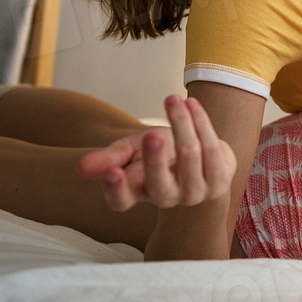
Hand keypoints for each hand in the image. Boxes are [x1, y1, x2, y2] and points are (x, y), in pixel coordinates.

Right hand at [77, 95, 235, 211]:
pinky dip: (200, 121)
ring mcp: (195, 193)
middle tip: (153, 136)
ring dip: (182, 124)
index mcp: (137, 193)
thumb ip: (109, 158)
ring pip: (189, 158)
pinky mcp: (219, 181)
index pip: (121, 201)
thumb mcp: (131, 150)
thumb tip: (81, 167)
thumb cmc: (159, 151)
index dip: (116, 189)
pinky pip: (211, 148)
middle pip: (159, 185)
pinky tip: (190, 103)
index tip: (111, 172)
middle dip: (155, 160)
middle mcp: (167, 199)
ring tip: (172, 99)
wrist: (200, 152)